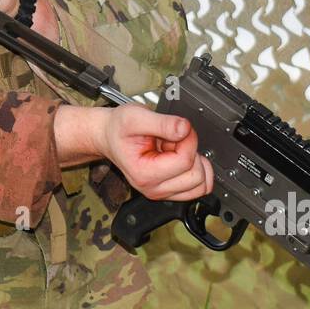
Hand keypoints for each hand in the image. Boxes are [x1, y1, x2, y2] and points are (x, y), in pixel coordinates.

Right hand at [90, 105, 214, 201]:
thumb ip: (163, 123)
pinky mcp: (169, 190)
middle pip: (196, 177)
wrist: (109, 136)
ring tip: (175, 149)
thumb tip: (185, 128)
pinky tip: (181, 158)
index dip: (188, 139)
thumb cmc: (118, 128)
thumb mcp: (135, 116)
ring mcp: (162, 191)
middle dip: (192, 152)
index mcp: (144, 174)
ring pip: (201, 186)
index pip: (185, 161)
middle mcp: (154, 188)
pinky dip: (196, 171)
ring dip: (195, 163)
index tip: (178, 128)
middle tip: (174, 139)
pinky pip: (197, 188)